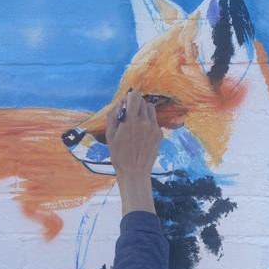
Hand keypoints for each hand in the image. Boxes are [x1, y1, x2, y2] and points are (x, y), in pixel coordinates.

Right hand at [105, 91, 161, 214]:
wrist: (134, 172)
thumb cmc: (119, 155)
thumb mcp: (110, 135)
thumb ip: (113, 115)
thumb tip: (119, 103)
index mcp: (130, 121)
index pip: (135, 96)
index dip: (130, 97)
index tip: (126, 104)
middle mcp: (144, 122)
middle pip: (143, 101)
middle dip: (135, 104)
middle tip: (129, 114)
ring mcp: (154, 128)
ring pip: (150, 108)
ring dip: (143, 111)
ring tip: (137, 122)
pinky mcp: (159, 134)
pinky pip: (154, 120)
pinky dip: (148, 121)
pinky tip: (142, 133)